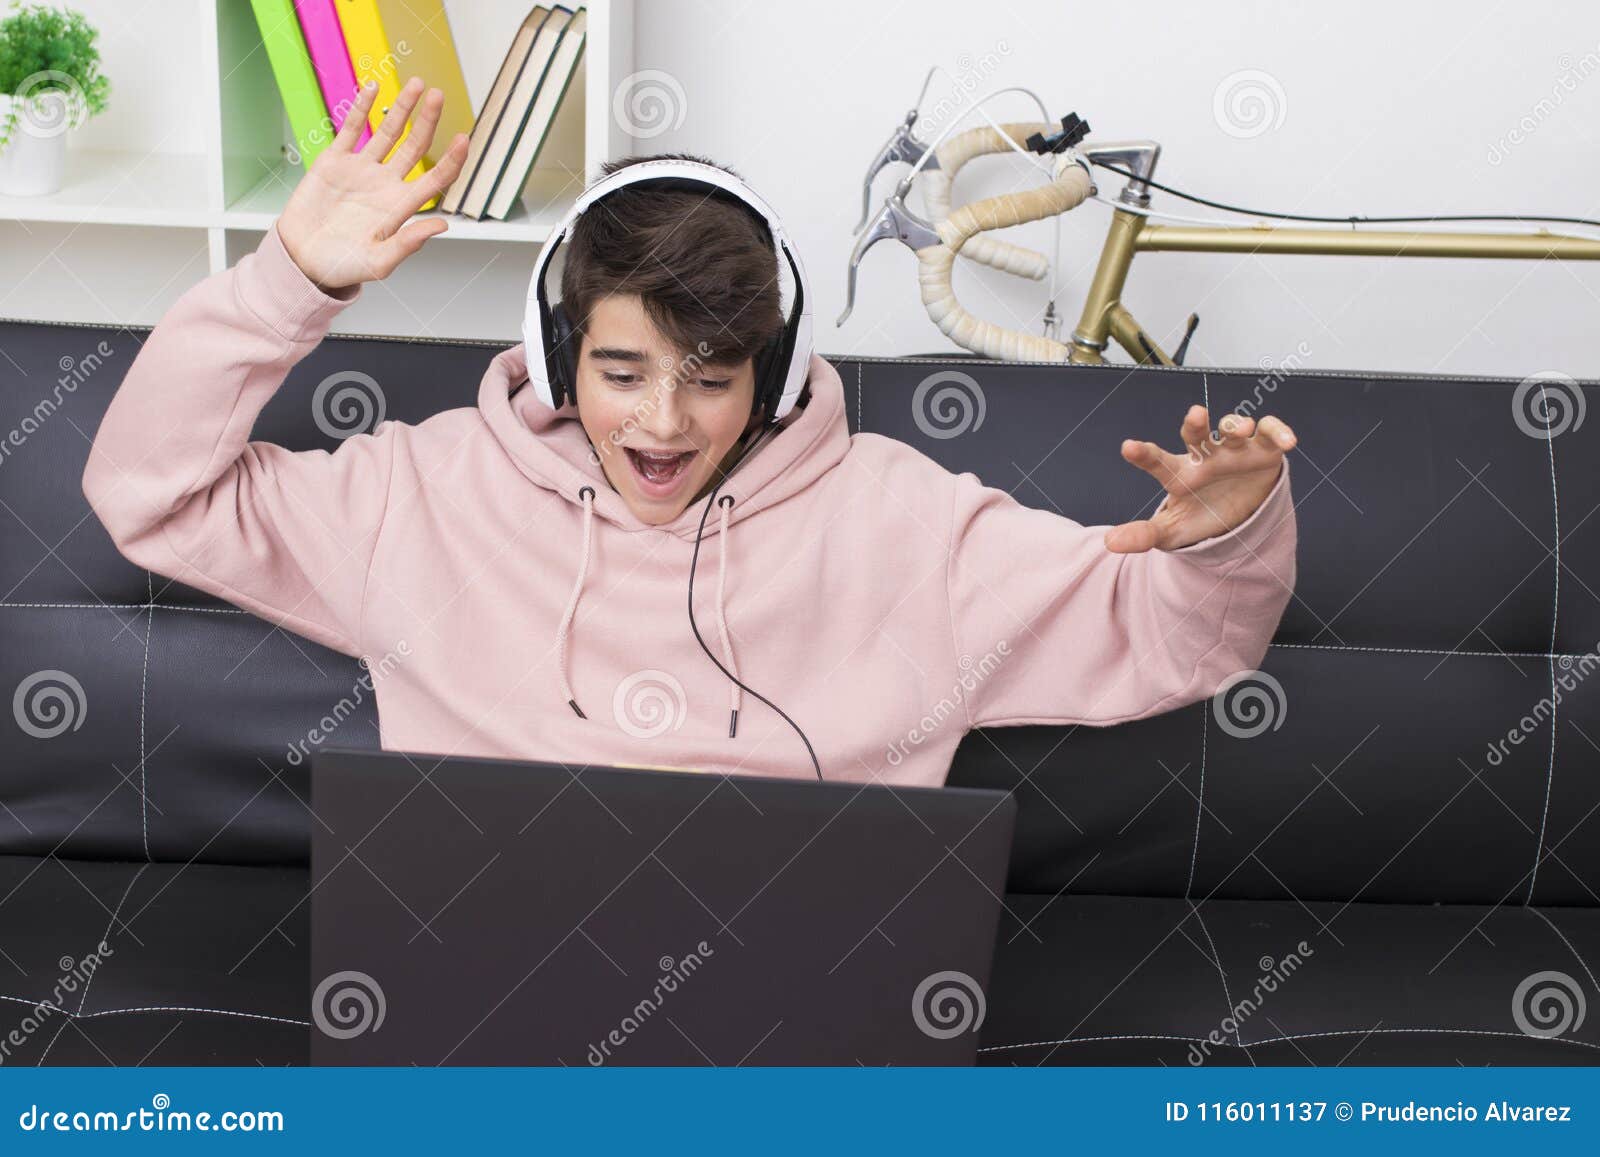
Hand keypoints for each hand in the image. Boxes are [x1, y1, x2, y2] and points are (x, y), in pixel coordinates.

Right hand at [276, 76, 468, 291]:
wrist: (300, 260)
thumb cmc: (341, 267)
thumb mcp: (378, 263)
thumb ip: (408, 244)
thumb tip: (442, 226)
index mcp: (400, 207)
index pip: (434, 179)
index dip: (451, 160)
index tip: (464, 139)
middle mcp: (385, 184)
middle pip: (414, 147)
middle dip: (428, 121)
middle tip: (438, 96)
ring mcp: (361, 170)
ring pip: (388, 132)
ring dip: (402, 109)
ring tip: (416, 85)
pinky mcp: (335, 162)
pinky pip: (351, 129)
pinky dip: (362, 108)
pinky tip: (373, 89)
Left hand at [1104, 405, 1296, 552]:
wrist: (1240, 520)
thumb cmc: (1201, 517)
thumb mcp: (1172, 532)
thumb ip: (1145, 535)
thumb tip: (1110, 543)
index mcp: (1180, 473)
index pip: (1157, 462)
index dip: (1143, 455)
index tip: (1128, 448)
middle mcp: (1205, 456)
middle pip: (1197, 434)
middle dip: (1195, 424)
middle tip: (1196, 414)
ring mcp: (1234, 450)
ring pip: (1234, 429)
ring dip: (1238, 424)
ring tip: (1242, 428)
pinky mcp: (1263, 450)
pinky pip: (1270, 434)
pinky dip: (1278, 432)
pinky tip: (1287, 441)